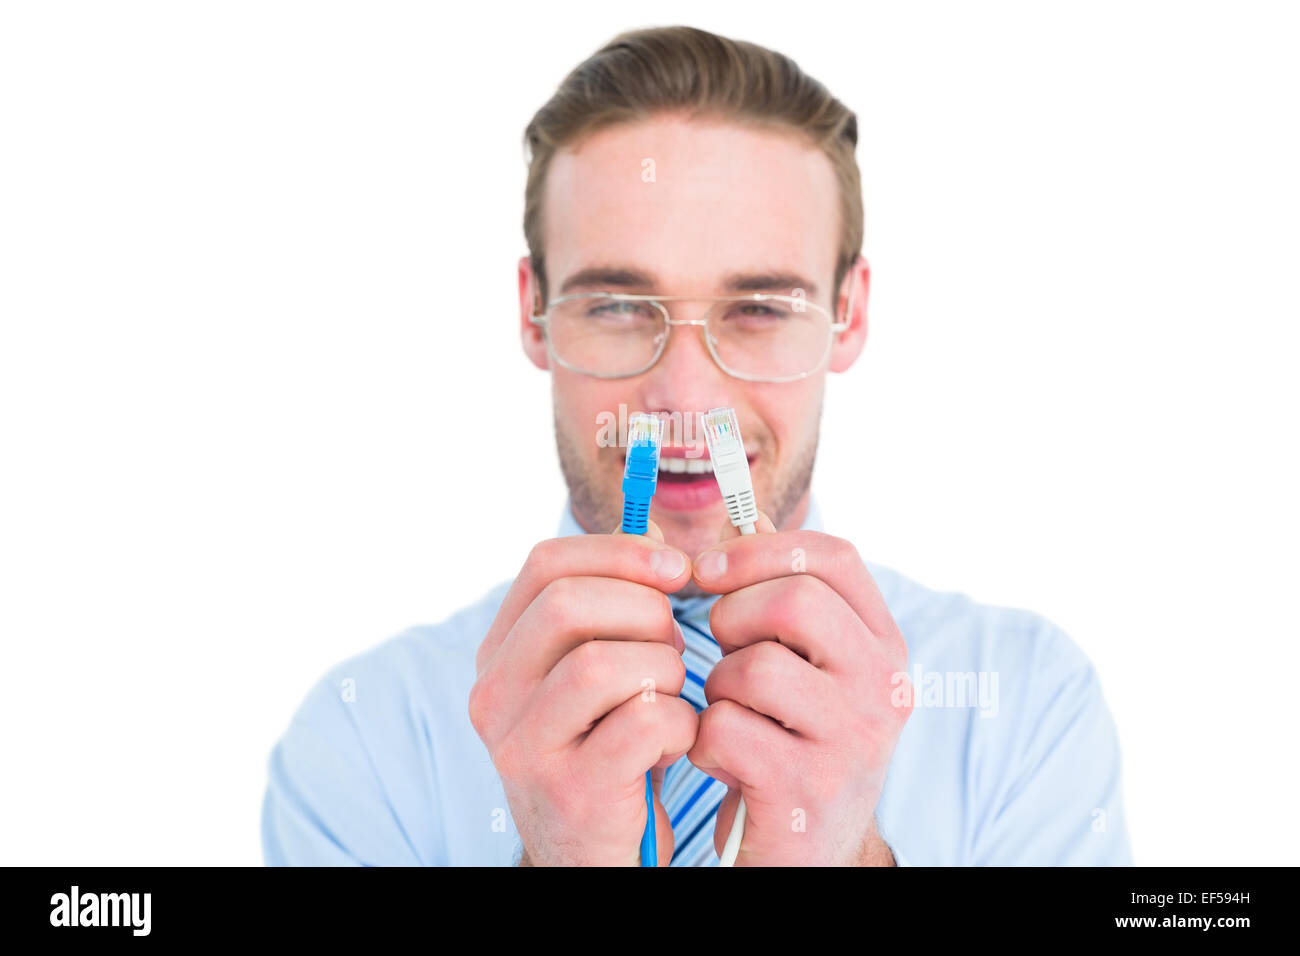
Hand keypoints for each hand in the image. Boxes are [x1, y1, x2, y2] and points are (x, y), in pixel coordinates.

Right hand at [468, 520, 695, 864]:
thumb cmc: (615, 748)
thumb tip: (659, 533)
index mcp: (501, 652)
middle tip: (673, 648)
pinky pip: (643, 723)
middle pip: (570, 604)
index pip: (546, 563)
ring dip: (665, 671)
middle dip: (647, 612)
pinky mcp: (569, 791)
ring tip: (673, 699)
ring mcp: (523, 747)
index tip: (676, 567)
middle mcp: (494, 695)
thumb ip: (620, 602)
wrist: (599, 852)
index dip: (620, 551)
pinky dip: (680, 724)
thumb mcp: (605, 669)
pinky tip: (677, 743)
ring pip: (606, 662)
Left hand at [686, 511, 911, 864]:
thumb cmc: (790, 745)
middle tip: (722, 652)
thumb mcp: (803, 669)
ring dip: (716, 690)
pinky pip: (723, 729)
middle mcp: (885, 687)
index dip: (757, 549)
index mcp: (885, 645)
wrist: (805, 855)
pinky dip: (704, 744)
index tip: (707, 570)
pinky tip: (724, 764)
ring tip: (730, 719)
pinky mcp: (807, 789)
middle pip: (792, 600)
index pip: (833, 555)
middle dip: (732, 618)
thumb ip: (782, 599)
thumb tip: (740, 520)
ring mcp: (854, 740)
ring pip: (751, 667)